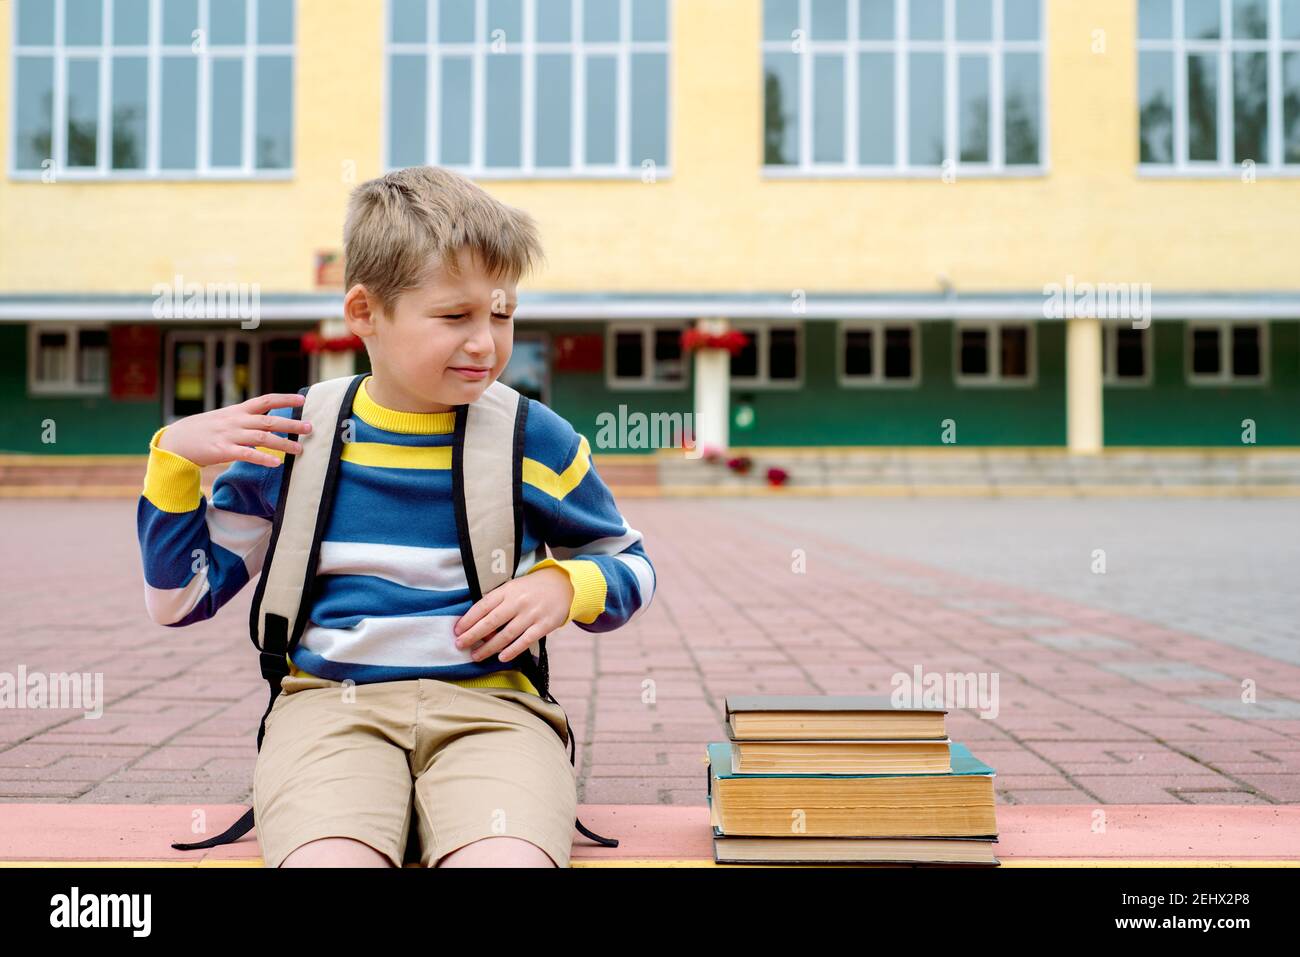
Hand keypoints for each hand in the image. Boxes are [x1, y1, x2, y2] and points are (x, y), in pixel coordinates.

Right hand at [156, 393, 313, 468]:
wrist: (176, 440)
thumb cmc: (204, 430)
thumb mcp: (226, 418)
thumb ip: (246, 418)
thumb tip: (269, 420)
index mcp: (238, 411)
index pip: (265, 400)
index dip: (285, 399)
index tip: (303, 399)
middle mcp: (236, 421)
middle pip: (269, 420)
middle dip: (291, 424)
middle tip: (310, 428)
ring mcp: (229, 435)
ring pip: (261, 437)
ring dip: (283, 443)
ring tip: (299, 449)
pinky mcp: (222, 451)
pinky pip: (246, 454)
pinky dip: (263, 459)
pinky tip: (276, 464)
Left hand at [453, 567, 574, 663]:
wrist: (564, 585)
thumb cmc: (532, 589)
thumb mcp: (513, 588)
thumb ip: (498, 602)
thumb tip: (476, 624)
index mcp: (508, 590)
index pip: (483, 606)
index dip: (468, 619)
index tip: (456, 630)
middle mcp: (518, 601)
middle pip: (491, 621)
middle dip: (473, 635)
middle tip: (460, 645)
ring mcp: (532, 614)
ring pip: (506, 634)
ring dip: (489, 647)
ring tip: (476, 656)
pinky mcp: (544, 625)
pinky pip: (525, 640)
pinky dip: (512, 650)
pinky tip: (501, 657)